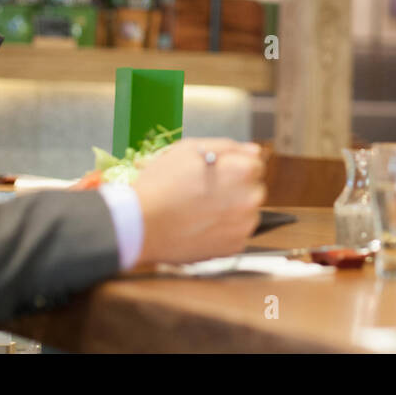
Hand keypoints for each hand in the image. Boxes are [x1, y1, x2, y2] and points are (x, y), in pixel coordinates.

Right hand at [132, 139, 265, 265]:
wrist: (140, 225)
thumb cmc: (161, 184)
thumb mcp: (190, 149)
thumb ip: (228, 147)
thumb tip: (254, 150)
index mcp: (243, 171)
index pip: (255, 164)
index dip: (232, 166)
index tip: (214, 174)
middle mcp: (251, 199)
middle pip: (253, 188)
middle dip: (235, 188)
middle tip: (204, 193)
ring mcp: (244, 226)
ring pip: (246, 212)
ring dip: (232, 210)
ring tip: (200, 211)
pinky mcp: (234, 248)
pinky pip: (236, 233)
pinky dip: (223, 231)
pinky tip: (201, 226)